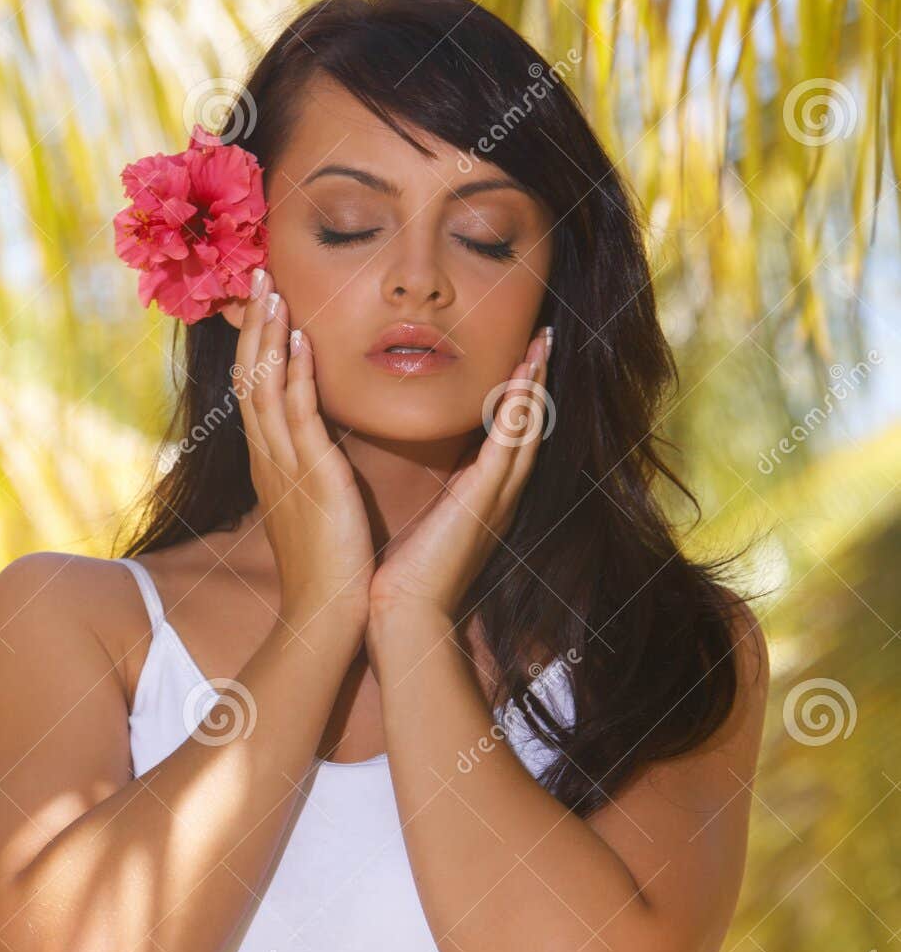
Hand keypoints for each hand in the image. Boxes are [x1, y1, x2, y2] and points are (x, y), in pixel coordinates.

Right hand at [233, 268, 374, 638]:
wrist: (326, 611)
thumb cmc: (326, 564)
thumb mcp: (312, 504)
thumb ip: (309, 469)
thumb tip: (318, 446)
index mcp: (269, 462)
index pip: (254, 388)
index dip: (255, 341)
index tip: (261, 299)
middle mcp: (267, 456)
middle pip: (250, 375)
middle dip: (254, 322)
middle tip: (257, 272)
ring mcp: (284, 464)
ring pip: (266, 386)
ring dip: (269, 334)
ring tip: (273, 288)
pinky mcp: (310, 475)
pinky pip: (297, 414)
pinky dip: (296, 372)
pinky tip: (300, 339)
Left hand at [367, 325, 553, 631]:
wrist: (406, 613)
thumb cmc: (406, 578)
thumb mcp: (427, 526)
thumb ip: (438, 500)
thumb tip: (431, 481)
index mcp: (485, 501)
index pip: (510, 439)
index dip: (519, 399)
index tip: (521, 360)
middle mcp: (500, 497)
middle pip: (528, 427)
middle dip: (536, 381)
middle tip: (545, 337)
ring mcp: (497, 499)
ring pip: (525, 429)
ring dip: (534, 385)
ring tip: (542, 344)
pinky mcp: (484, 501)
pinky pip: (508, 446)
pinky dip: (518, 412)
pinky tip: (523, 381)